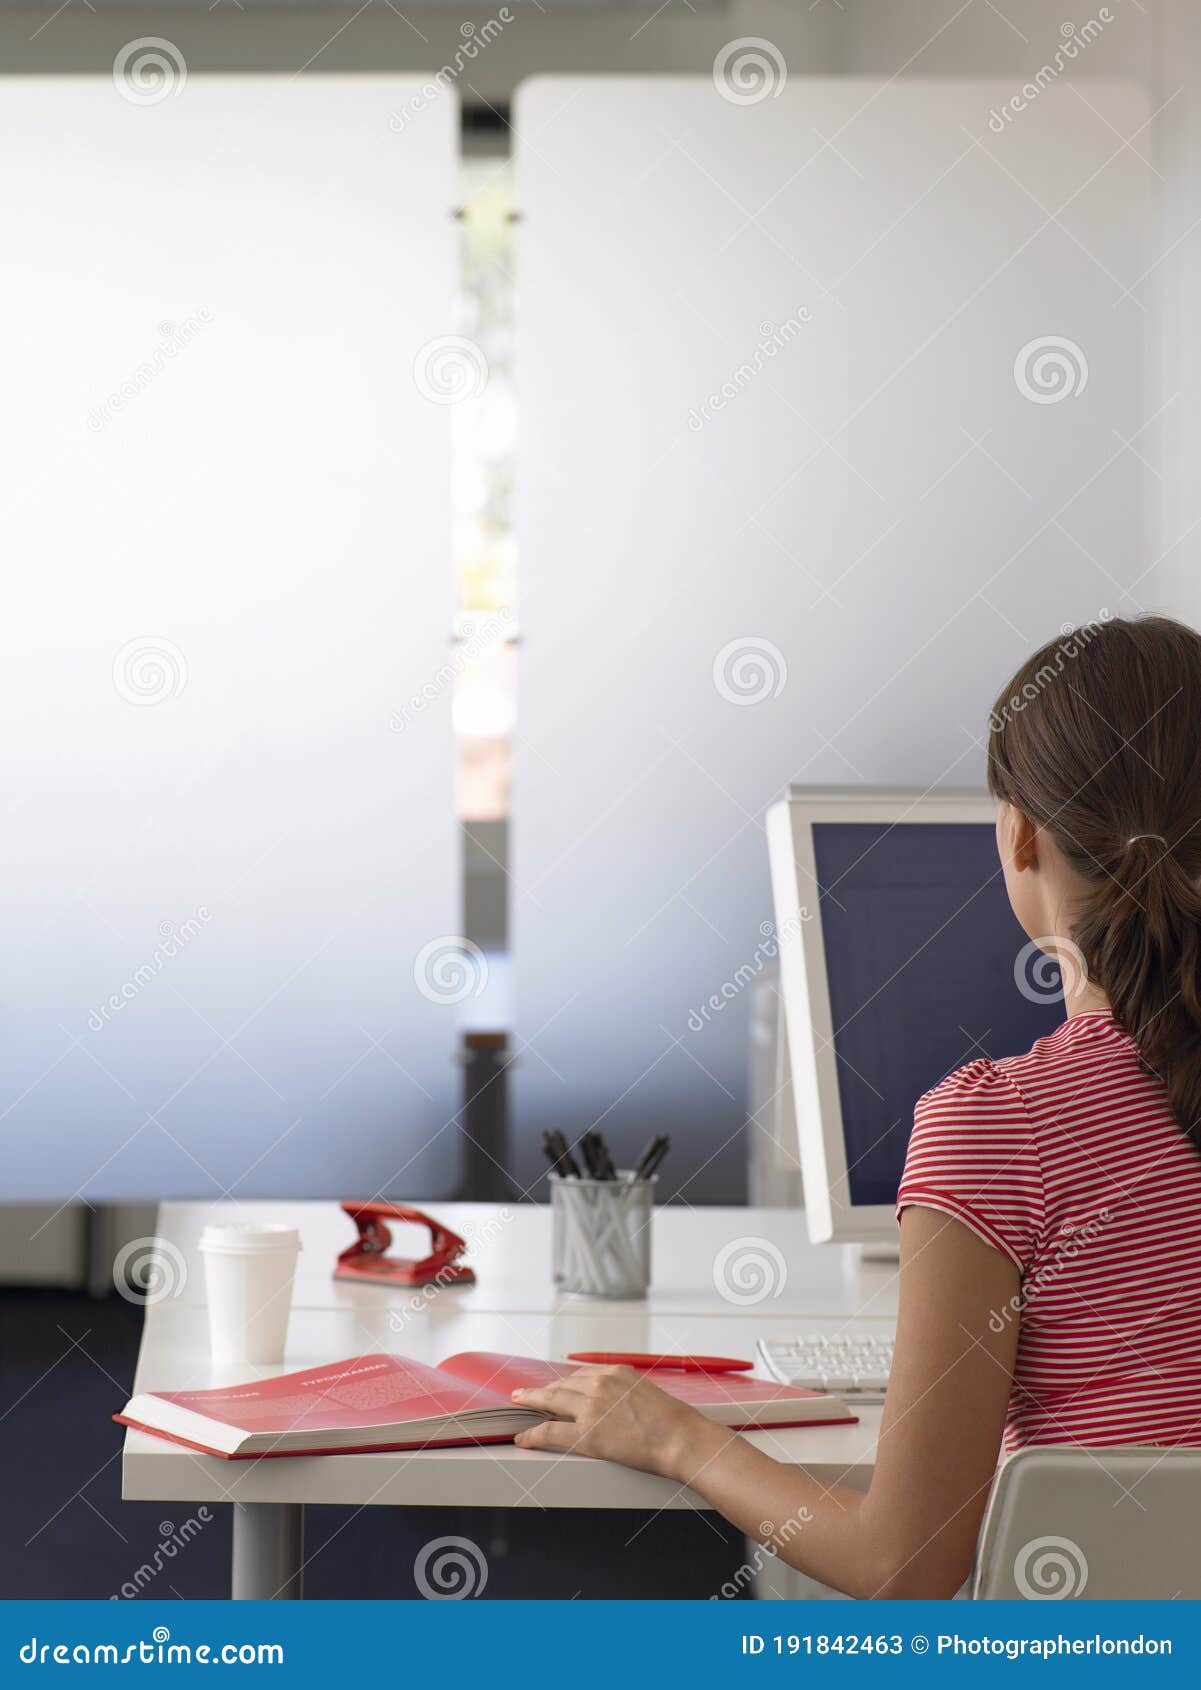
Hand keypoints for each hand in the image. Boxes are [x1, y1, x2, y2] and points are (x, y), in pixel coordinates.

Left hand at [511, 1365, 731, 1482]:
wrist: (681, 1439)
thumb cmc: (674, 1422)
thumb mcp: (648, 1393)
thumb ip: (626, 1393)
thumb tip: (617, 1406)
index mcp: (616, 1372)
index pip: (581, 1376)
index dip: (564, 1384)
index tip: (555, 1387)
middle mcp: (600, 1383)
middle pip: (562, 1385)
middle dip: (541, 1390)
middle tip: (524, 1393)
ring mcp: (591, 1407)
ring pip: (551, 1402)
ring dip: (532, 1403)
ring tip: (519, 1406)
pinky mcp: (586, 1433)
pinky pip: (550, 1431)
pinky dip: (533, 1433)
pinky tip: (523, 1437)